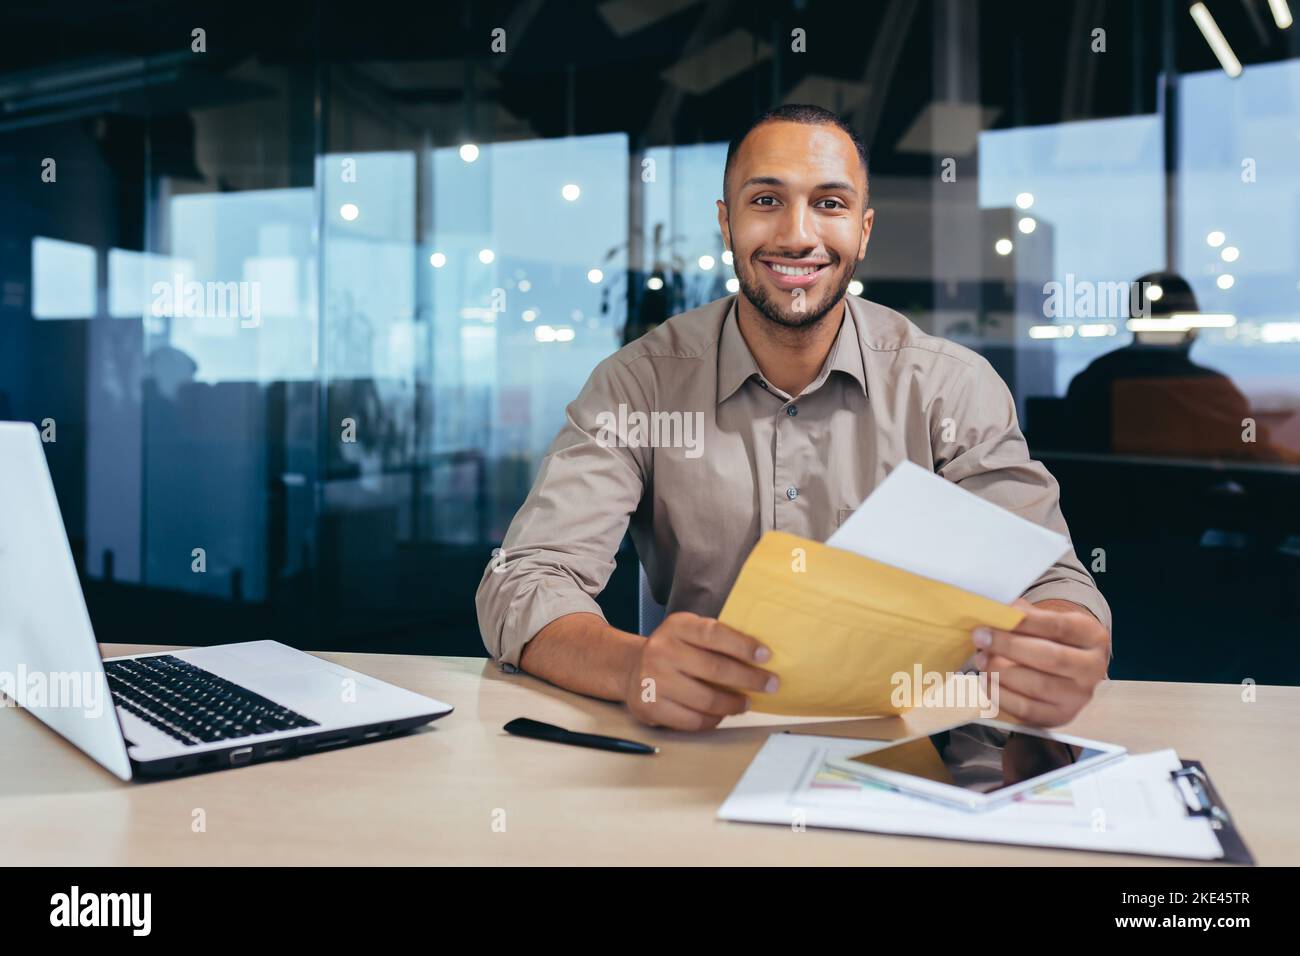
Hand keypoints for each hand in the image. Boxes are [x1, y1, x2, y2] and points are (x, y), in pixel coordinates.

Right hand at [622, 612, 777, 730]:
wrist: (631, 668)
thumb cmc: (672, 650)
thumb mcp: (688, 632)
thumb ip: (717, 639)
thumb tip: (761, 657)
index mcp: (676, 626)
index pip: (714, 634)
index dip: (743, 646)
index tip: (766, 656)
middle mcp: (662, 650)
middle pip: (716, 669)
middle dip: (750, 679)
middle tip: (770, 685)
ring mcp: (654, 680)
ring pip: (708, 700)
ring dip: (734, 704)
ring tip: (746, 702)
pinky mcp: (651, 707)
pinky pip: (693, 720)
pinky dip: (714, 719)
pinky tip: (722, 713)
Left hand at [972, 599, 1109, 727]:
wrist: (1067, 672)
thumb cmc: (1050, 639)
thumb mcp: (1045, 620)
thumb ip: (1021, 614)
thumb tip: (992, 610)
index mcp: (1092, 635)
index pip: (1058, 626)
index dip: (1024, 621)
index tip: (994, 616)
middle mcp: (1092, 668)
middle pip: (1050, 657)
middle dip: (1009, 646)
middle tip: (980, 637)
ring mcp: (1079, 696)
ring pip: (1038, 685)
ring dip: (1001, 672)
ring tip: (980, 660)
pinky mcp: (1061, 717)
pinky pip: (1027, 709)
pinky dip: (1001, 696)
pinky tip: (985, 682)